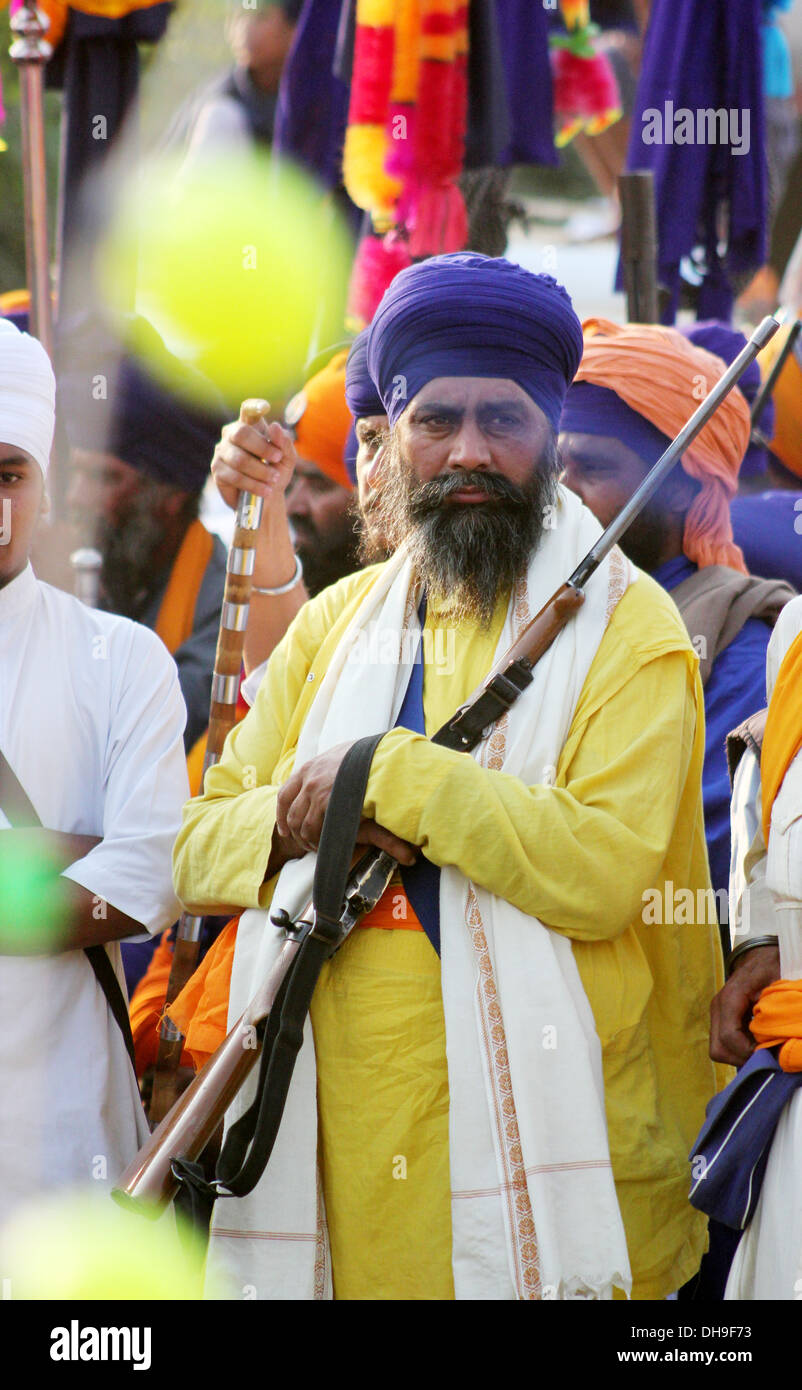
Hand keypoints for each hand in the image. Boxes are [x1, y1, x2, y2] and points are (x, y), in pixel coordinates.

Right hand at [211, 406, 296, 510]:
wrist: (267, 496)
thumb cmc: (276, 471)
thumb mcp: (287, 459)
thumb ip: (284, 443)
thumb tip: (275, 426)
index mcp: (249, 426)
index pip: (248, 410)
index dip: (254, 406)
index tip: (265, 407)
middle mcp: (232, 434)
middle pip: (241, 434)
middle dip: (262, 448)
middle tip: (278, 459)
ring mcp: (222, 451)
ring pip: (239, 459)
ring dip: (261, 471)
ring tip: (274, 480)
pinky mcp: (217, 470)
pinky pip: (234, 476)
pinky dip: (253, 484)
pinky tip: (265, 490)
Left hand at [274, 743, 416, 863]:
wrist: (381, 757)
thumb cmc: (368, 757)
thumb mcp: (343, 755)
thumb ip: (330, 767)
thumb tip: (330, 774)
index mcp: (309, 768)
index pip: (285, 794)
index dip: (282, 815)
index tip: (285, 830)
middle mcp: (309, 779)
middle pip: (291, 814)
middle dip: (295, 833)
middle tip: (305, 844)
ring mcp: (316, 791)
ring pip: (301, 825)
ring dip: (307, 840)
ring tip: (317, 847)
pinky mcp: (327, 802)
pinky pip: (314, 828)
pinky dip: (318, 840)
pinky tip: (326, 844)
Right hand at [709, 944, 780, 1066]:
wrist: (759, 956)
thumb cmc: (769, 967)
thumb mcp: (774, 987)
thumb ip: (771, 1011)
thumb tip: (772, 1040)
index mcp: (730, 998)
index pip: (728, 1037)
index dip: (748, 1052)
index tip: (767, 1053)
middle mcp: (718, 1007)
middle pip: (718, 1049)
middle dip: (741, 1058)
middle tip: (764, 1056)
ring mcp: (717, 1014)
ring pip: (718, 1049)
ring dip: (740, 1055)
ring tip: (761, 1050)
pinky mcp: (721, 1019)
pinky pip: (724, 1043)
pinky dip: (739, 1049)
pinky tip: (757, 1042)